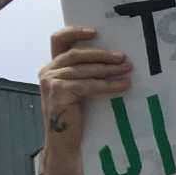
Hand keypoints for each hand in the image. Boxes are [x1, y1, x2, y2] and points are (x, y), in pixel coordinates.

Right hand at [38, 27, 130, 174]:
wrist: (65, 142)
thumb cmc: (76, 116)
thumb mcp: (79, 89)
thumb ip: (86, 73)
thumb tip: (116, 60)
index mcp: (51, 67)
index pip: (58, 40)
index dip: (75, 32)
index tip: (95, 31)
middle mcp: (47, 71)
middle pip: (77, 55)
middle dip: (102, 55)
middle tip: (124, 58)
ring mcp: (51, 82)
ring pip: (84, 70)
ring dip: (109, 70)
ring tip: (128, 71)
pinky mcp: (58, 93)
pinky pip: (87, 85)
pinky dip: (107, 85)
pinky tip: (123, 85)